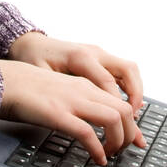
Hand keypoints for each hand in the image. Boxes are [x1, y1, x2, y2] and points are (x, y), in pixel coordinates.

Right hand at [0, 59, 145, 164]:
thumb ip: (75, 103)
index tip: (134, 140)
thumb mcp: (59, 91)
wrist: (2, 81)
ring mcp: (71, 101)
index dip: (132, 124)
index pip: (120, 102)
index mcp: (84, 85)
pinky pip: (87, 133)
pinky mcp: (57, 113)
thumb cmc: (26, 89)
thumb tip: (87, 122)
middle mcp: (83, 90)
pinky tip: (97, 158)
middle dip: (130, 134)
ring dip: (118, 140)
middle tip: (122, 149)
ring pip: (114, 118)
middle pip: (125, 110)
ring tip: (111, 154)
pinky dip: (97, 148)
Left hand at [7, 33, 144, 115]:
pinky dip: (129, 88)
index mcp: (80, 56)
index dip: (116, 103)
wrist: (31, 43)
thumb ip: (59, 90)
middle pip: (127, 70)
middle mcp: (94, 52)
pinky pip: (123, 72)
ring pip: (129, 69)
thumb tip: (73, 112)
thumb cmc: (34, 59)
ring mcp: (100, 54)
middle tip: (133, 118)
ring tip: (133, 114)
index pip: (107, 80)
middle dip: (135, 95)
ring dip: (136, 91)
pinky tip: (125, 105)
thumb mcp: (41, 76)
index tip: (117, 122)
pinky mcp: (101, 59)